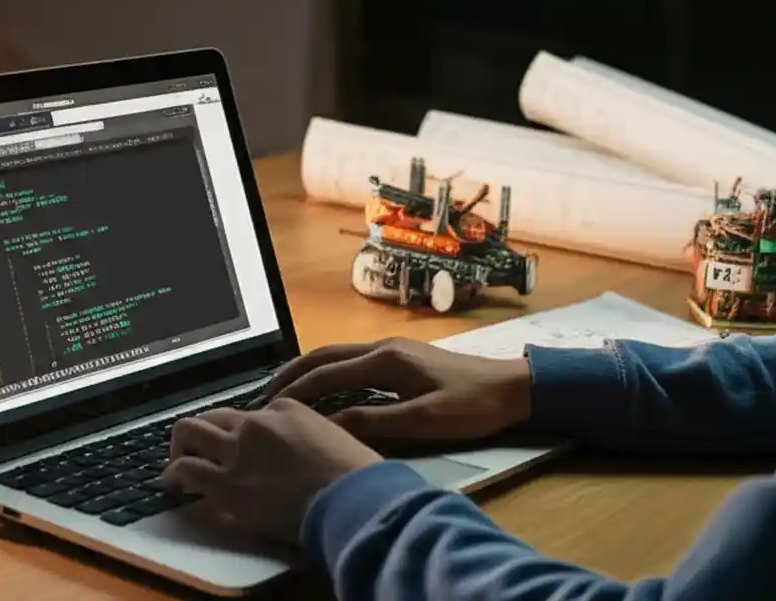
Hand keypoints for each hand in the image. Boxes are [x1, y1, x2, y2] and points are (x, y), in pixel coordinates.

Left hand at [162, 398, 381, 543]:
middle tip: (198, 448)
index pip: (253, 413)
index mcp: (288, 409)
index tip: (243, 447)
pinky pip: (185, 469)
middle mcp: (257, 423)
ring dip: (180, 446)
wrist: (352, 498)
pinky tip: (172, 485)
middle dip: (202, 431)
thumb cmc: (358, 476)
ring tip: (177, 462)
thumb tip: (305, 459)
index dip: (244, 432)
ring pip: (190, 432)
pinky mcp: (226, 484)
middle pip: (215, 415)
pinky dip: (173, 475)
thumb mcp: (337, 440)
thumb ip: (312, 440)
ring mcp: (238, 451)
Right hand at [257, 337, 531, 445]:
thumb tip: (330, 426)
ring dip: (308, 373)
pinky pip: (352, 365)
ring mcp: (393, 352)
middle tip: (261, 396)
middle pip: (324, 356)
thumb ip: (377, 421)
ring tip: (283, 394)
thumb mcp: (425, 420)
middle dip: (291, 374)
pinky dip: (328, 376)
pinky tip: (324, 395)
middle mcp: (384, 348)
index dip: (294, 391)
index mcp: (386, 360)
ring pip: (337, 358)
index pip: (326, 373)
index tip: (267, 409)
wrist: (514, 388)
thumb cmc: (473, 406)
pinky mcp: (402, 361)